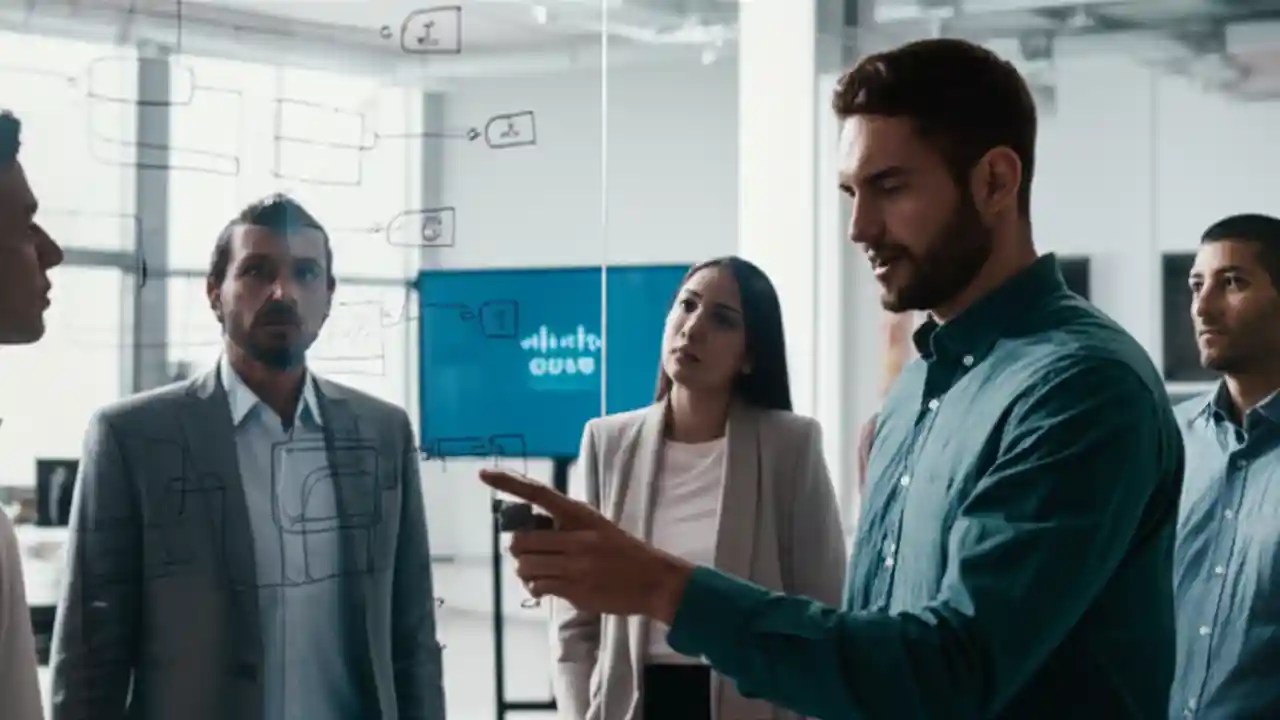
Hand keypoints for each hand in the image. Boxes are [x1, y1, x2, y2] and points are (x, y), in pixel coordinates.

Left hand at [478, 468, 693, 622]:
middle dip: (520, 551)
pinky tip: (550, 587)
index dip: (509, 483)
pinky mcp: (575, 590)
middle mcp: (576, 537)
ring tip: (542, 573)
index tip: (484, 474)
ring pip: (524, 567)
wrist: (654, 581)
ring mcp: (575, 565)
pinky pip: (538, 587)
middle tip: (533, 555)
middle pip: (520, 541)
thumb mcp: (596, 527)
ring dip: (526, 572)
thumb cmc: (622, 552)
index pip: (539, 493)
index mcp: (581, 515)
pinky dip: (538, 589)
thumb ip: (565, 526)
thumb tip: (526, 531)